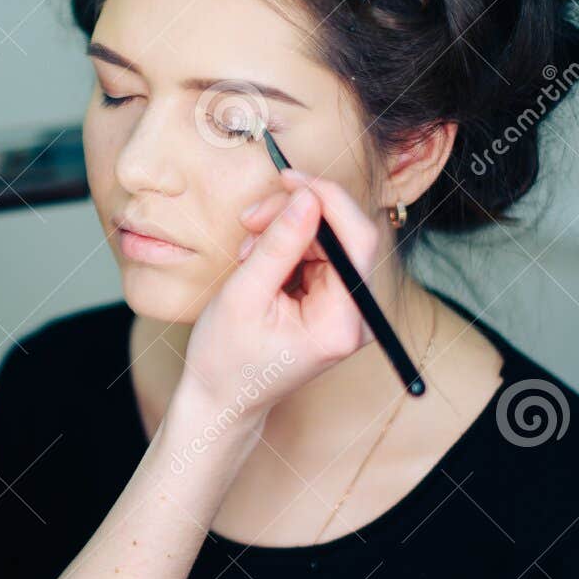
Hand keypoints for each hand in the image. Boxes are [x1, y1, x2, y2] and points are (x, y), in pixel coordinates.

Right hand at [174, 169, 379, 429]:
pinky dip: (286, 245)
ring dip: (285, 231)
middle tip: (251, 219)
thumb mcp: (244, 296)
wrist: (221, 399)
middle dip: (295, 216)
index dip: (327, 199)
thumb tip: (306, 197)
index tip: (288, 180)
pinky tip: (258, 259)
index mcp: (342, 322)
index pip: (357, 239)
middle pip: (343, 235)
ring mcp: (345, 309)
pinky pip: (317, 254)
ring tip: (247, 251)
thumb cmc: (227, 360)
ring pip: (327, 239)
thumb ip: (279, 245)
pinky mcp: (330, 302)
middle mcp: (355, 315)